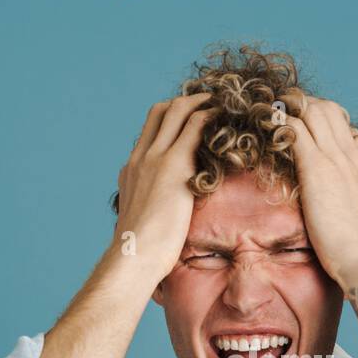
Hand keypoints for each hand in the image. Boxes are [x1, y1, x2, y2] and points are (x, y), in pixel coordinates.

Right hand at [111, 92, 214, 277]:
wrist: (133, 255)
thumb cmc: (141, 251)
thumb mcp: (144, 223)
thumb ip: (154, 211)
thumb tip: (168, 223)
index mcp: (131, 170)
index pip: (150, 131)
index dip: (171, 119)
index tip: (191, 120)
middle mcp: (140, 157)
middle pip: (160, 111)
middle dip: (186, 102)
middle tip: (211, 104)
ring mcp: (155, 158)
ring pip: (176, 110)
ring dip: (201, 102)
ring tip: (222, 104)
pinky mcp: (173, 164)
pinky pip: (194, 125)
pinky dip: (210, 116)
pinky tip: (227, 118)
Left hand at [279, 94, 357, 291]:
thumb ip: (355, 202)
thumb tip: (347, 201)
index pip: (345, 129)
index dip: (324, 121)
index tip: (305, 126)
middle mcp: (351, 156)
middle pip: (330, 110)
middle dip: (305, 105)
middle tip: (283, 110)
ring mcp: (335, 158)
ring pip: (314, 111)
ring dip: (291, 106)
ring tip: (270, 108)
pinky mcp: (316, 167)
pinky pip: (295, 129)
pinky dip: (279, 120)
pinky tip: (265, 121)